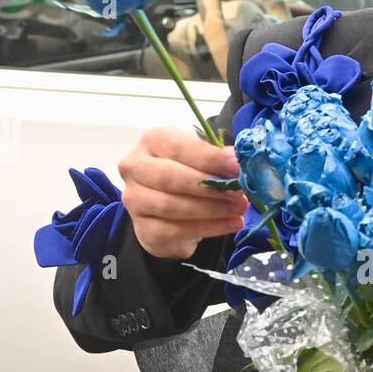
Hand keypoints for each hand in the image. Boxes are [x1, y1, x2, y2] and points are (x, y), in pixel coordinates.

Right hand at [118, 127, 247, 259]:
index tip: (236, 167)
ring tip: (238, 209)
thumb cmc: (188, 175)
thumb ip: (217, 159)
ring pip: (170, 206)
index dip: (209, 157)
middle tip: (238, 192)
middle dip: (207, 186)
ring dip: (210, 209)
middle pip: (168, 177)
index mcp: (152, 141)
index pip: (177, 147)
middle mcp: (135, 167)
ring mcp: (134, 199)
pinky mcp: (142, 228)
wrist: (169, 212)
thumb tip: (237, 162)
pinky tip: (229, 224)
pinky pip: (175, 230)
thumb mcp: (202, 160)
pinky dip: (207, 228)